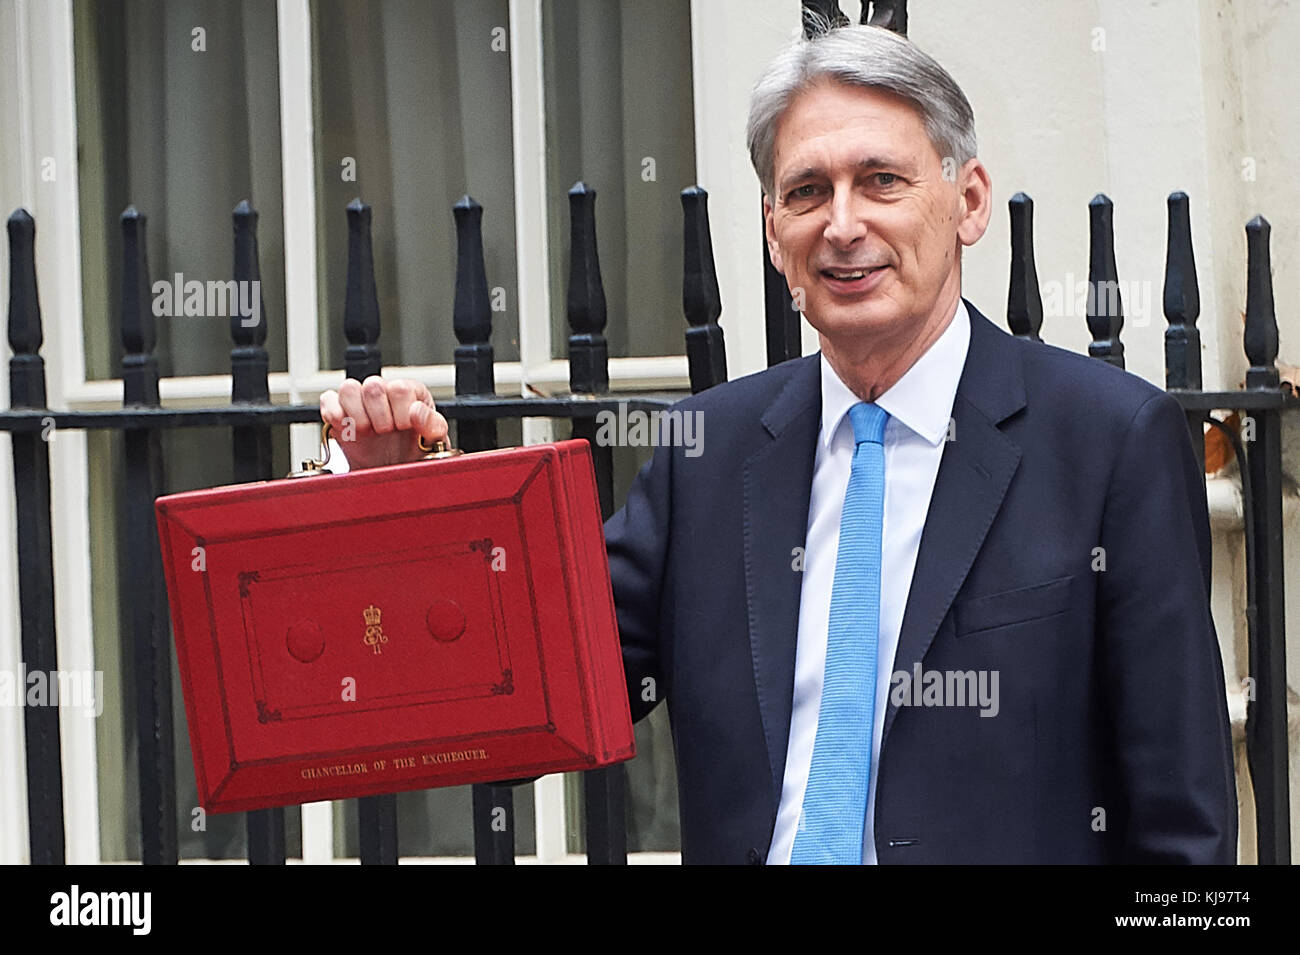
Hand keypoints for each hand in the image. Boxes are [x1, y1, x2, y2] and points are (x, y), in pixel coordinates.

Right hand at [319, 376, 448, 470]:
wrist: (392, 474)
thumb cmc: (415, 453)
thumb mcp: (433, 442)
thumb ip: (432, 425)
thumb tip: (416, 410)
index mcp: (410, 392)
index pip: (400, 388)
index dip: (401, 413)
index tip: (404, 429)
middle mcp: (383, 391)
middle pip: (373, 385)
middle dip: (380, 417)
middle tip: (385, 432)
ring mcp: (359, 399)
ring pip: (349, 387)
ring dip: (357, 415)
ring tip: (367, 432)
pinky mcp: (337, 410)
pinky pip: (327, 400)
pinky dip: (335, 416)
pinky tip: (350, 432)